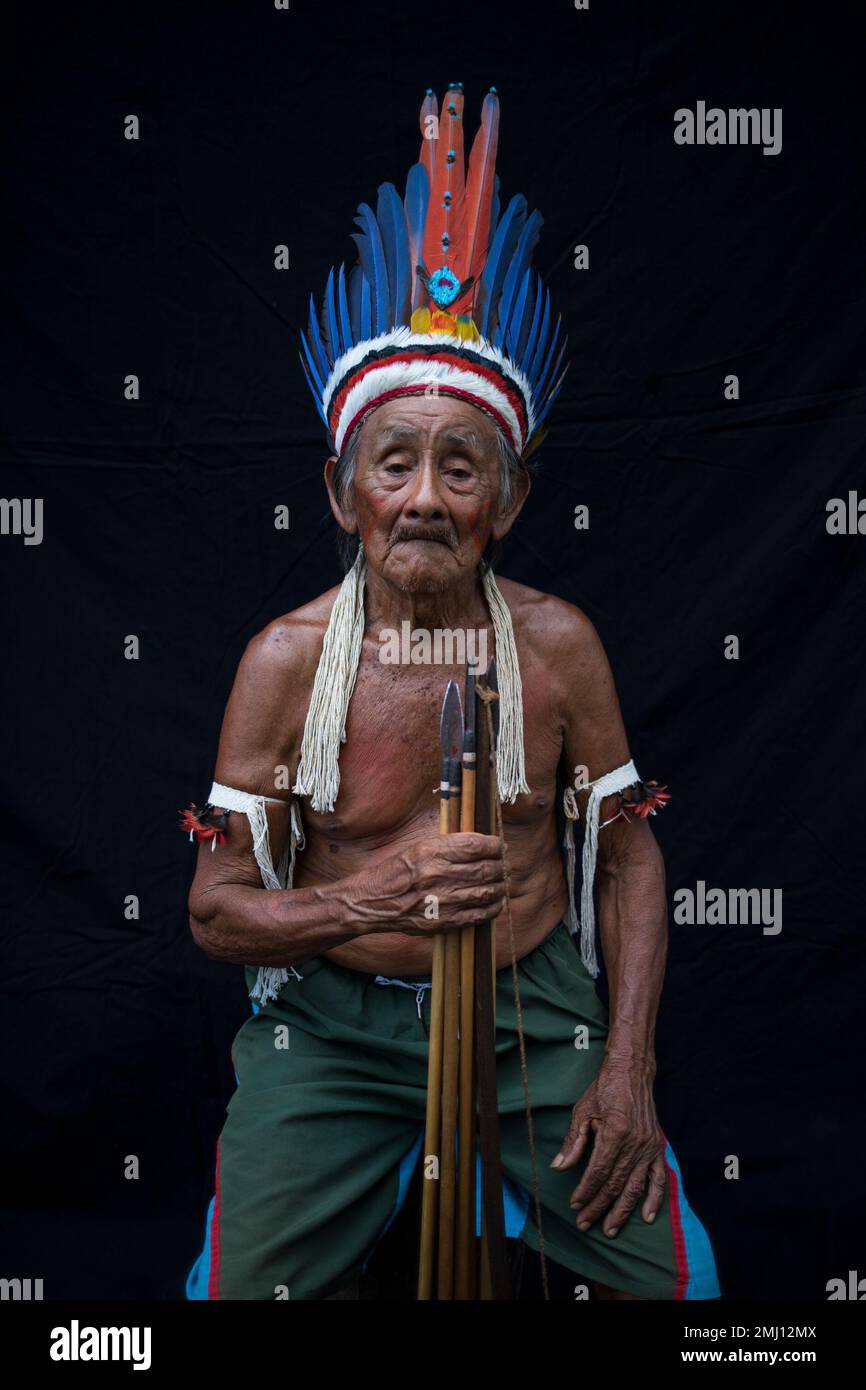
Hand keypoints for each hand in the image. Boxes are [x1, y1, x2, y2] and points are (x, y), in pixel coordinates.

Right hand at [351, 832, 506, 934]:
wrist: (374, 901)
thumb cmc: (399, 871)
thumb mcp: (420, 848)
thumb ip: (450, 846)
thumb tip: (483, 844)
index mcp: (431, 852)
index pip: (475, 845)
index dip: (495, 846)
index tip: (500, 846)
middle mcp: (437, 875)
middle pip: (485, 869)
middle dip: (500, 866)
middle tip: (504, 864)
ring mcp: (441, 900)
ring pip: (486, 892)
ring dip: (500, 886)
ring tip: (502, 882)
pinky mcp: (443, 921)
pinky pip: (478, 915)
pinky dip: (493, 908)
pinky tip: (497, 902)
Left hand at [550, 1057, 666, 1237]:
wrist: (632, 1072)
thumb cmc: (605, 1090)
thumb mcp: (583, 1111)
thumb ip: (573, 1142)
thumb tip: (559, 1168)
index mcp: (615, 1134)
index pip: (598, 1172)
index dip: (585, 1191)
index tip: (574, 1204)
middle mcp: (635, 1144)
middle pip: (615, 1184)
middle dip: (598, 1206)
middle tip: (584, 1223)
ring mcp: (649, 1148)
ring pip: (635, 1187)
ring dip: (622, 1211)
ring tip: (610, 1229)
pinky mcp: (658, 1147)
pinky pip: (659, 1179)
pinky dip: (654, 1199)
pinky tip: (646, 1217)